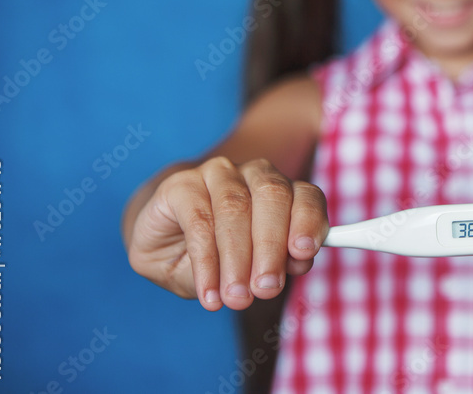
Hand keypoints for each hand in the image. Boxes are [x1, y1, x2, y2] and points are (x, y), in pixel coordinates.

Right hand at [126, 157, 328, 309]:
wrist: (163, 243)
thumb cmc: (219, 255)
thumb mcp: (252, 266)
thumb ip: (280, 261)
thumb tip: (300, 262)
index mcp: (282, 189)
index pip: (307, 196)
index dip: (308, 222)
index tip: (304, 253)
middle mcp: (254, 173)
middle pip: (272, 197)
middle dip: (271, 247)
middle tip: (265, 289)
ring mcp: (217, 174)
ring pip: (235, 208)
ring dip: (238, 258)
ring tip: (236, 298)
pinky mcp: (181, 184)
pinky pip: (198, 222)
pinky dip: (206, 263)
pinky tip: (209, 293)